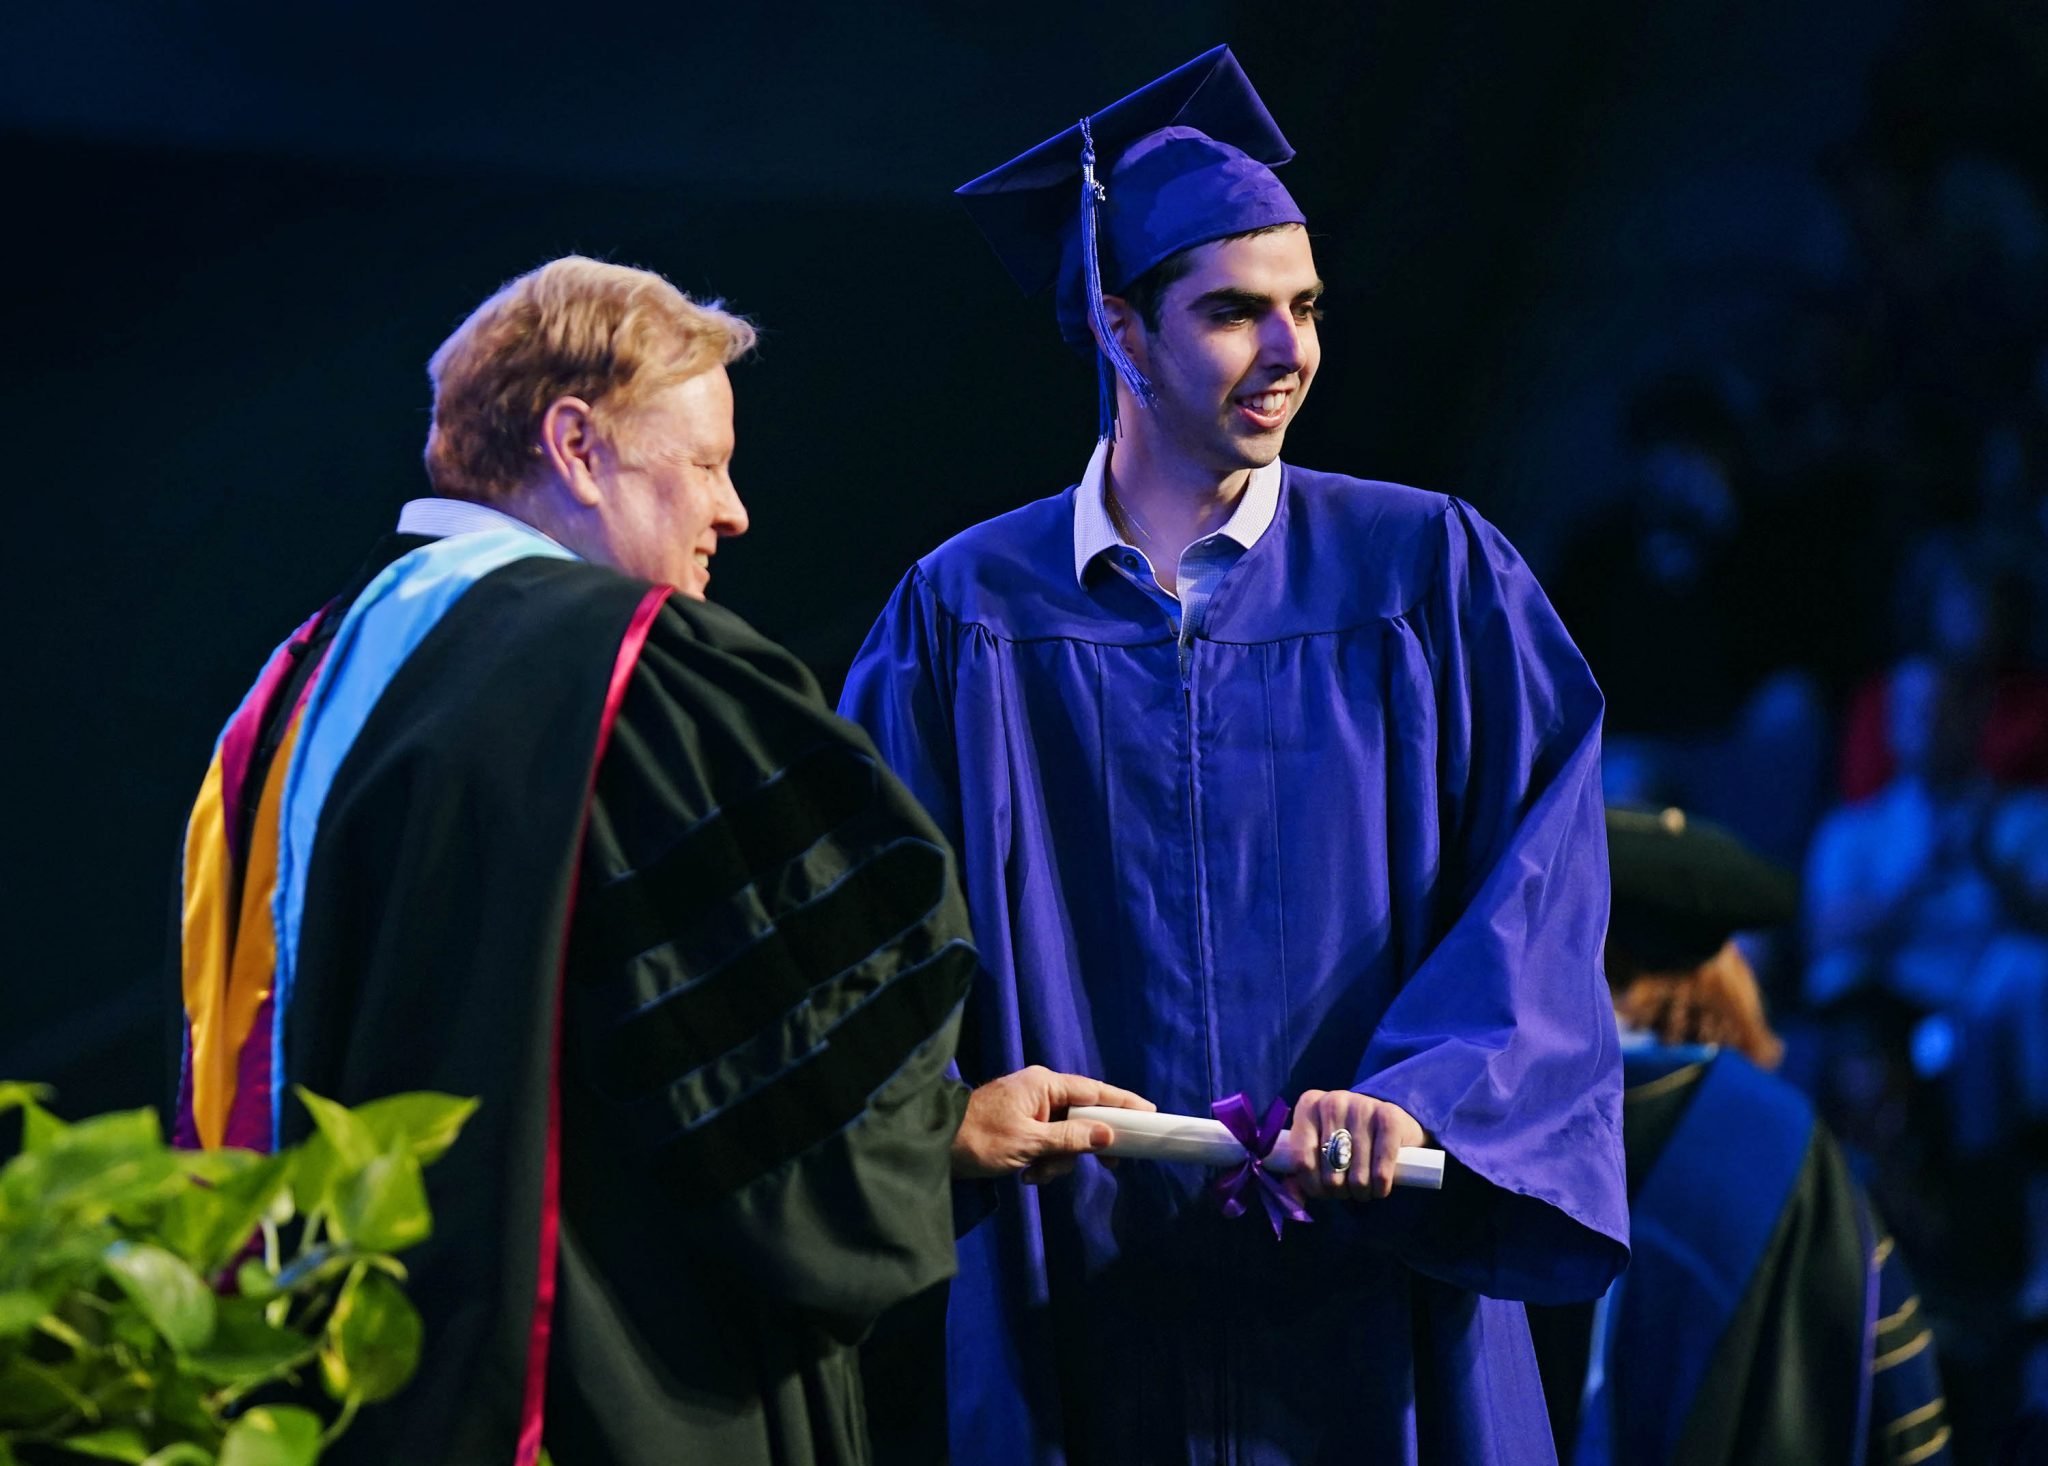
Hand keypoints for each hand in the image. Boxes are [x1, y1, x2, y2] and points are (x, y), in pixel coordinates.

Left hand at [951, 1066, 1154, 1184]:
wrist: (934, 1145)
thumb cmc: (980, 1138)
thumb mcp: (1029, 1143)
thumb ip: (1070, 1139)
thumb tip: (1108, 1136)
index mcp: (1045, 1084)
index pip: (1095, 1091)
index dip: (1124, 1104)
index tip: (1150, 1114)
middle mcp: (1041, 1091)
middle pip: (1083, 1117)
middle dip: (1083, 1147)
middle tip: (1107, 1166)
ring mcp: (1030, 1109)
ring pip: (1065, 1137)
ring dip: (1057, 1160)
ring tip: (1035, 1173)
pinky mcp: (1021, 1127)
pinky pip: (1047, 1144)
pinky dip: (1042, 1161)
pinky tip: (1026, 1175)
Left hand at [1265, 1090, 1424, 1201]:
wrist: (1386, 1118)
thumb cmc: (1345, 1139)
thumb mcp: (1319, 1149)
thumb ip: (1301, 1173)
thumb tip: (1293, 1198)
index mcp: (1308, 1105)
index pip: (1302, 1160)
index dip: (1312, 1186)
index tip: (1322, 1191)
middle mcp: (1333, 1101)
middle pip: (1330, 1171)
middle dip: (1338, 1190)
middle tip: (1345, 1189)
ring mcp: (1363, 1106)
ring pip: (1357, 1175)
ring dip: (1361, 1191)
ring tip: (1362, 1188)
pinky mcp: (1390, 1117)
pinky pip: (1381, 1169)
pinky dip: (1381, 1186)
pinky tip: (1380, 1186)